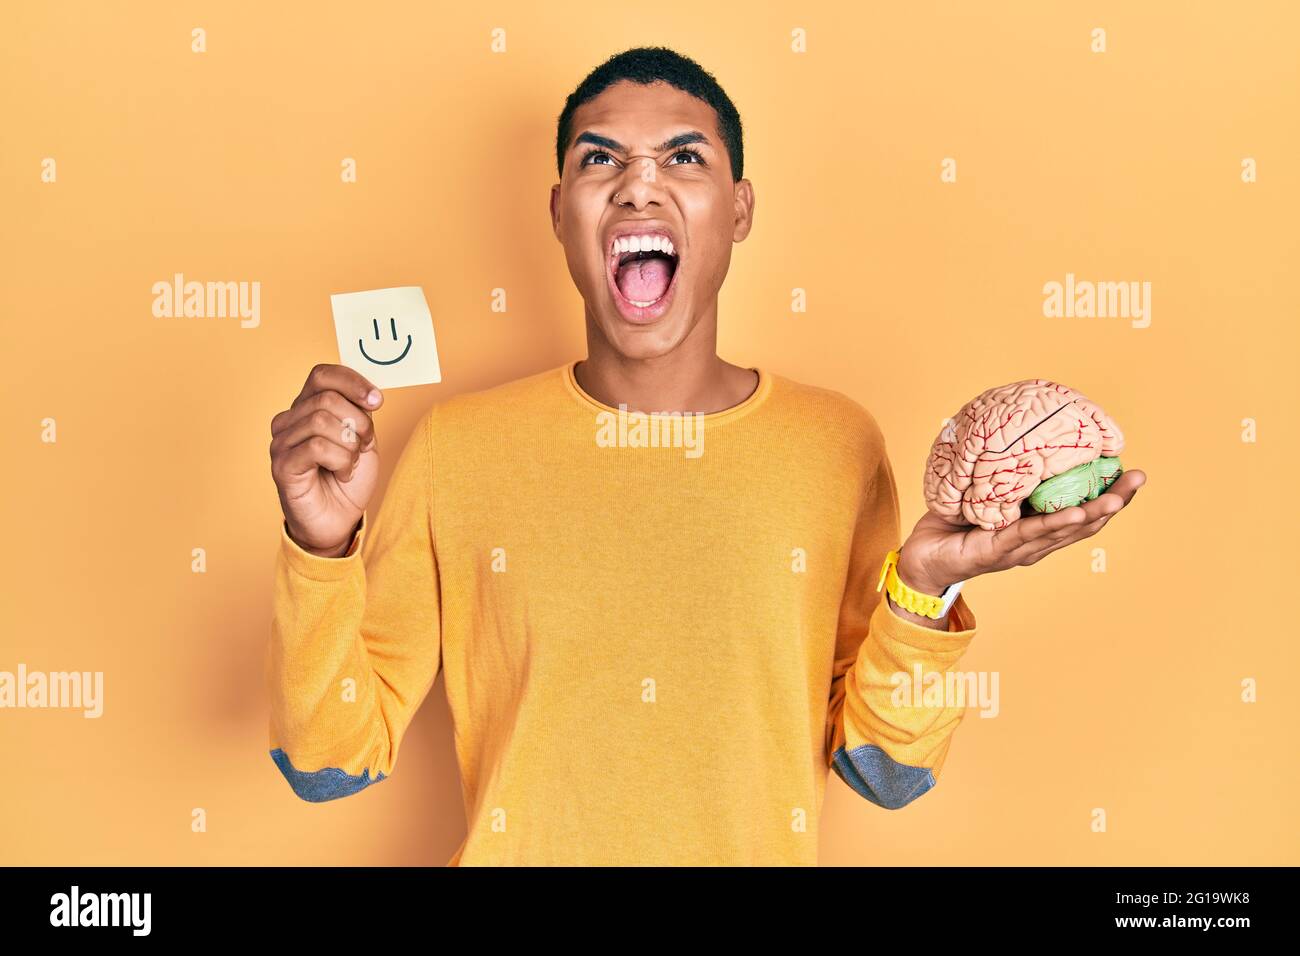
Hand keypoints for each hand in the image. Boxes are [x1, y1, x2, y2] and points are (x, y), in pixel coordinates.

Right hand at [269, 364, 383, 556]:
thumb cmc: (348, 479)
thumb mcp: (362, 439)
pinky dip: (340, 461)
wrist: (339, 521)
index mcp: (306, 408)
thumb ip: (361, 412)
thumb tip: (370, 392)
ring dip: (350, 446)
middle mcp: (288, 421)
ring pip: (322, 421)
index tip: (377, 400)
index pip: (322, 375)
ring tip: (349, 464)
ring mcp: (281, 443)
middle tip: (364, 446)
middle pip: (327, 398)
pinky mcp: (282, 465)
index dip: (353, 382)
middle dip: (359, 422)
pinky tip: (341, 474)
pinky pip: (317, 447)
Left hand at [895, 469, 1147, 593]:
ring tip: (1116, 497)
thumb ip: (1005, 476)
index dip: (1108, 496)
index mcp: (1035, 531)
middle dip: (1114, 502)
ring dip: (1093, 514)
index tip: (1132, 473)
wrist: (921, 559)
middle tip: (1139, 478)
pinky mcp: (996, 552)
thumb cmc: (952, 525)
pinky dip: (1053, 523)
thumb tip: (1020, 436)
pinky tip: (1075, 512)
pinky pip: (1028, 534)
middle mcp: (1034, 544)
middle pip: (1083, 523)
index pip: (1080, 513)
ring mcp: (1018, 550)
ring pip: (1062, 530)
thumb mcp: (985, 495)